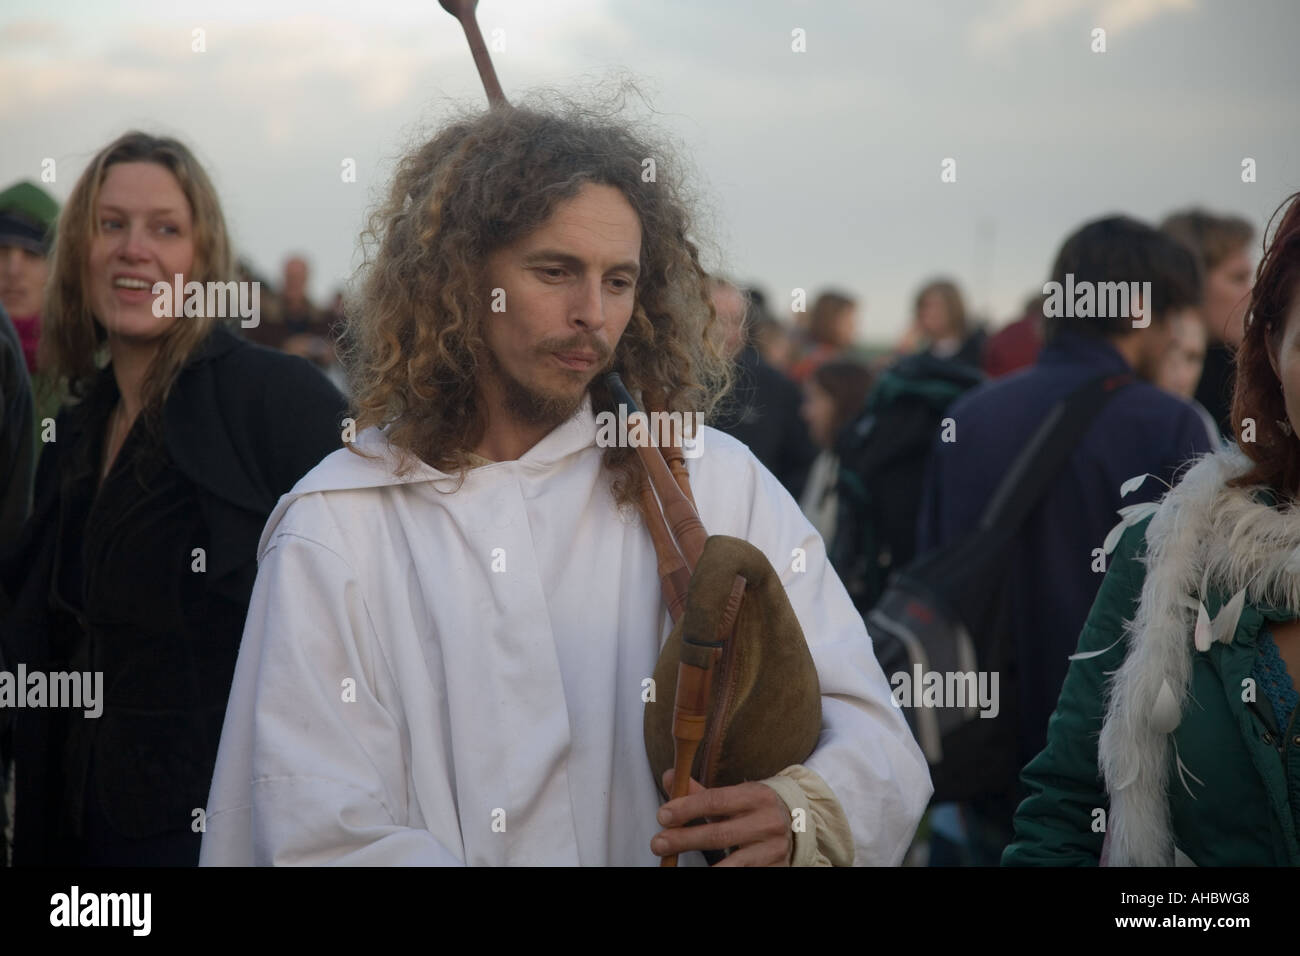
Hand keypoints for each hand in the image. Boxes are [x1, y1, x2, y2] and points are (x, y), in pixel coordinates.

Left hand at [651, 769, 792, 866]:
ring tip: (675, 866)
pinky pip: (745, 875)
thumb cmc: (756, 808)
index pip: (716, 801)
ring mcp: (773, 850)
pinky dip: (723, 873)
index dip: (687, 808)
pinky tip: (706, 872)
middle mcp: (768, 822)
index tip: (663, 816)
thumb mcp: (735, 794)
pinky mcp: (775, 869)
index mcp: (756, 796)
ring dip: (703, 868)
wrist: (799, 823)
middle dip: (685, 839)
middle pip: (720, 834)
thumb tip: (670, 777)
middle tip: (658, 843)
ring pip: (733, 864)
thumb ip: (700, 791)